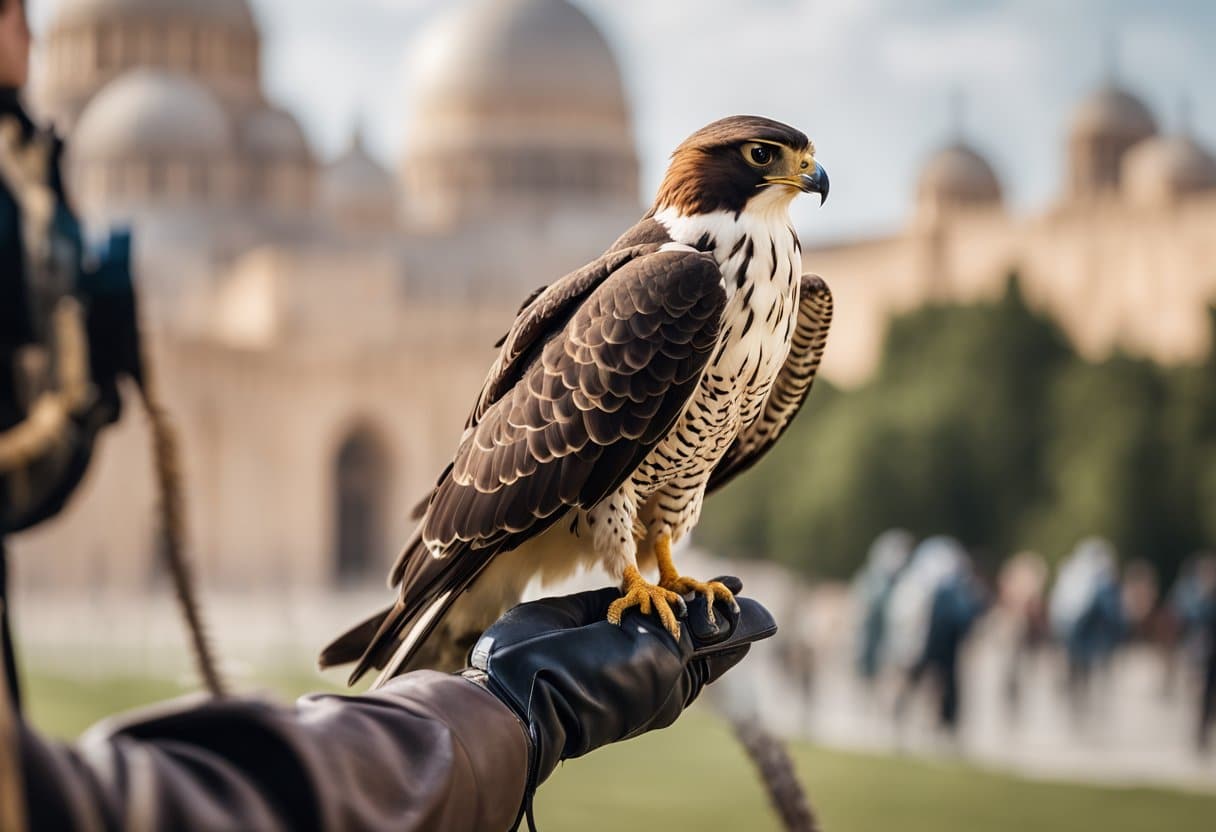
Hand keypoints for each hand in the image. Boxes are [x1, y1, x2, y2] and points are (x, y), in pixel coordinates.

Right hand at [461, 576, 775, 786]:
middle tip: (728, 581)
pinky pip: (624, 590)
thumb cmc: (601, 681)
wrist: (525, 685)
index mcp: (673, 684)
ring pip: (656, 602)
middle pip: (686, 622)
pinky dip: (640, 572)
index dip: (729, 621)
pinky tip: (655, 556)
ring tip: (702, 565)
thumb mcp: (663, 659)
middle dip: (704, 599)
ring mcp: (618, 635)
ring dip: (674, 581)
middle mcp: (647, 659)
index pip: (713, 648)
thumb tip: (743, 622)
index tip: (743, 595)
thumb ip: (697, 633)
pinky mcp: (590, 612)